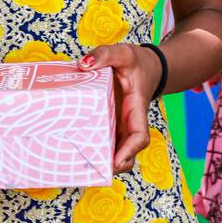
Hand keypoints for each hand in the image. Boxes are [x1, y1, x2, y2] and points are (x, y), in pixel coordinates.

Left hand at [78, 44, 160, 173]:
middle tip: (90, 169)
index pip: (139, 136)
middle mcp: (129, 122)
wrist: (147, 67)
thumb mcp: (122, 53)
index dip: (129, 151)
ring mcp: (120, 126)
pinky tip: (74, 151)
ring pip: (115, 152)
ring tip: (78, 164)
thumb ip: (105, 55)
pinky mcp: (111, 124)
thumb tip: (84, 65)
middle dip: (113, 165)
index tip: (115, 161)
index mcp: (136, 108)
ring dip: (101, 160)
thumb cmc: (136, 62)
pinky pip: (104, 141)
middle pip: (127, 153)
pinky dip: (94, 149)